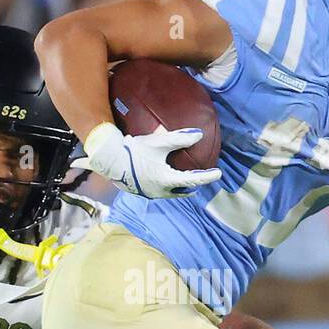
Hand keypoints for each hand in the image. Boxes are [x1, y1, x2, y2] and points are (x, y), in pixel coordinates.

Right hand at [75, 121, 220, 198]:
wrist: (110, 161)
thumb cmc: (134, 151)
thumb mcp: (158, 143)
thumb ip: (179, 138)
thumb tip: (199, 134)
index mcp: (167, 180)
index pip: (193, 179)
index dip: (207, 177)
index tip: (218, 174)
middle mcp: (161, 191)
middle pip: (183, 190)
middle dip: (194, 186)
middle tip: (203, 179)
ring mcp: (151, 193)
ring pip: (173, 193)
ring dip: (182, 188)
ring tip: (189, 185)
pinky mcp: (143, 192)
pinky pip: (162, 192)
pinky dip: (170, 188)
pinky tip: (167, 182)